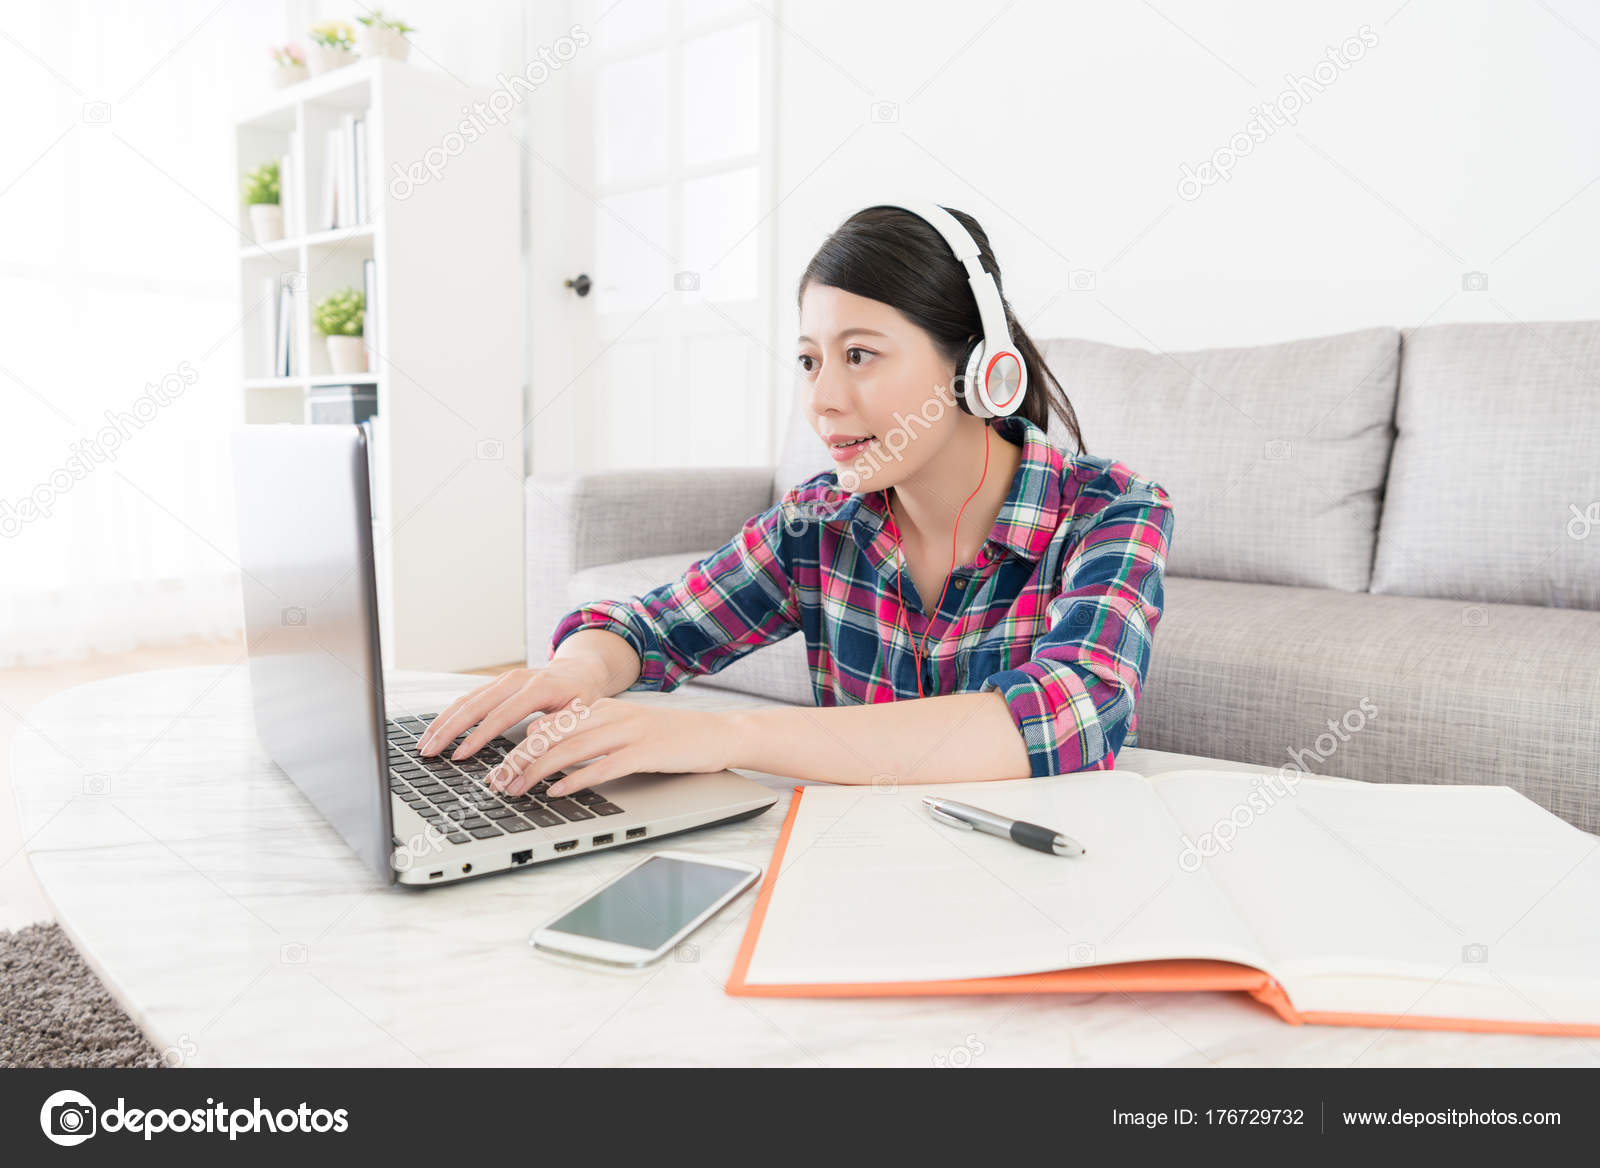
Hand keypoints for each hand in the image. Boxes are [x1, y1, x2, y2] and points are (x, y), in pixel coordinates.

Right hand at [418, 657, 609, 759]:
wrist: (580, 671)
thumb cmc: (582, 695)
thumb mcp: (581, 712)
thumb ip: (559, 724)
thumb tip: (532, 737)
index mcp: (538, 688)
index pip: (501, 715)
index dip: (478, 736)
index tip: (460, 755)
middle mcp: (516, 680)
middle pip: (475, 705)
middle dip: (448, 730)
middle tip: (428, 751)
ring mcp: (504, 680)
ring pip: (466, 700)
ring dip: (443, 722)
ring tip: (424, 744)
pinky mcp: (496, 684)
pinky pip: (469, 698)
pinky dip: (450, 714)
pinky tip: (437, 729)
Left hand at [487, 698, 739, 797]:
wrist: (718, 734)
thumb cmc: (672, 738)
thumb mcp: (625, 728)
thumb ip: (589, 734)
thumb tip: (546, 745)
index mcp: (604, 708)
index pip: (550, 722)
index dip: (519, 743)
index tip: (495, 764)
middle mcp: (612, 715)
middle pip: (553, 734)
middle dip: (519, 758)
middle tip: (496, 781)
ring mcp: (629, 732)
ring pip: (571, 748)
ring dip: (538, 770)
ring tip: (516, 788)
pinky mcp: (646, 751)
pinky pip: (603, 766)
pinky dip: (576, 779)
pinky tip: (556, 792)